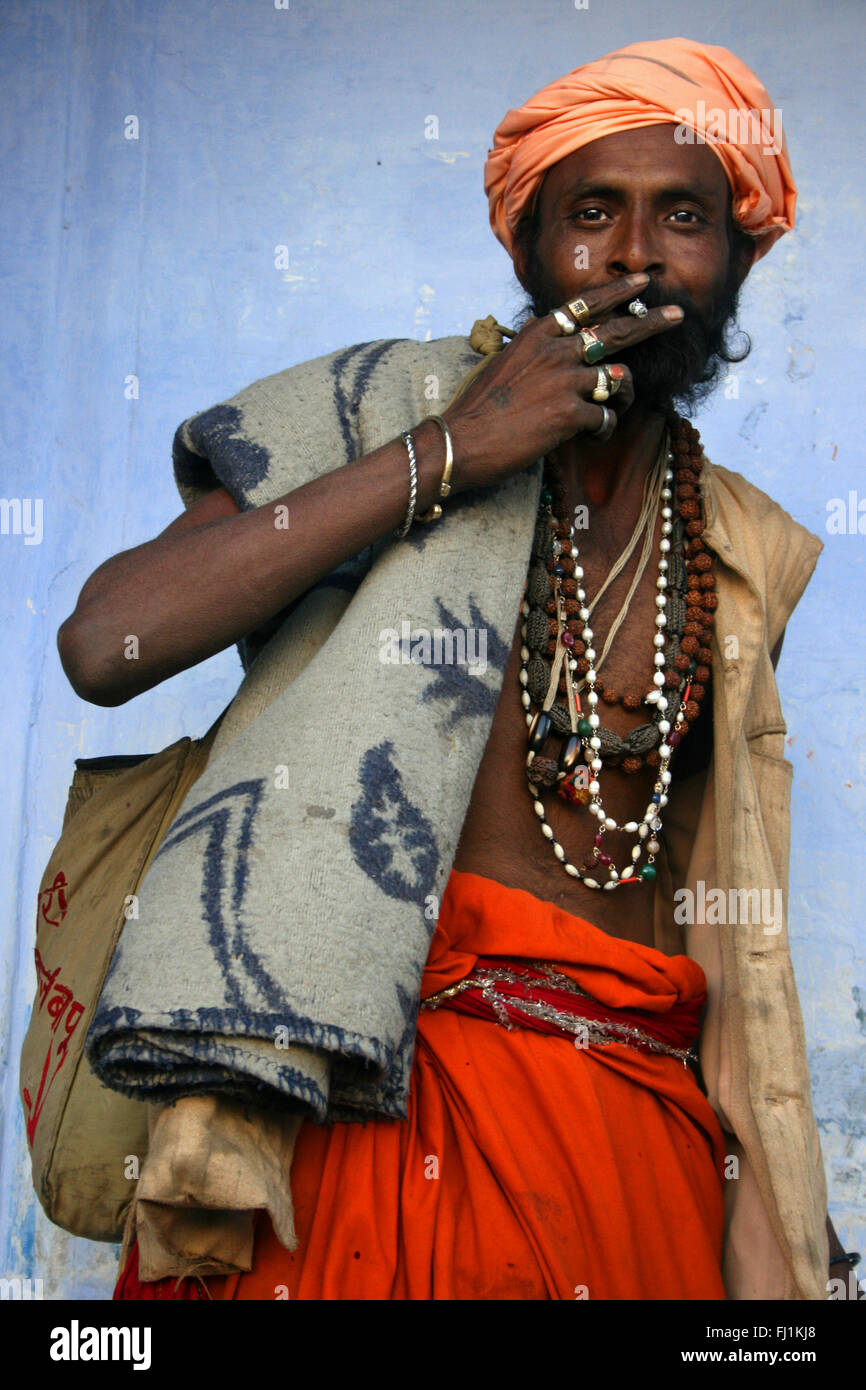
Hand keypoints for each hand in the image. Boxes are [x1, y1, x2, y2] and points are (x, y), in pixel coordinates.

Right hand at [441, 272, 683, 494]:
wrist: (461, 442)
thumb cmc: (477, 408)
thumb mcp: (503, 363)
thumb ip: (532, 347)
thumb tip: (546, 328)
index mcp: (537, 334)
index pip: (585, 304)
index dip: (618, 292)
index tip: (642, 282)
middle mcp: (555, 350)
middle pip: (616, 330)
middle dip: (651, 320)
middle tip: (678, 314)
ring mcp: (564, 380)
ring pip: (617, 380)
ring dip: (623, 396)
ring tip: (614, 409)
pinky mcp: (569, 414)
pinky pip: (606, 417)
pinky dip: (604, 428)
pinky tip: (591, 435)